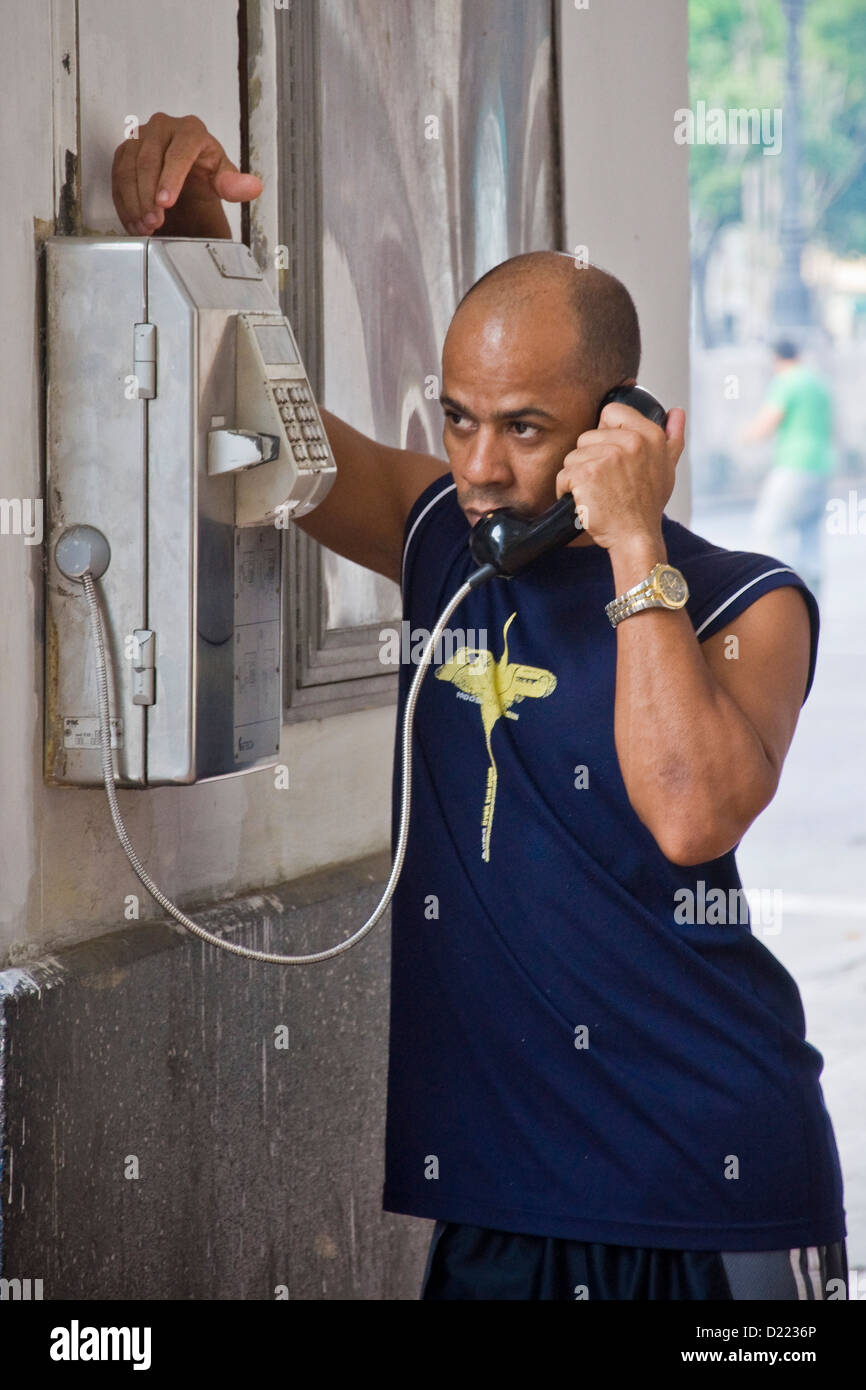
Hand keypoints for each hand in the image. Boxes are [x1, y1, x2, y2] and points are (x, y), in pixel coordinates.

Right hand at [111, 112, 262, 238]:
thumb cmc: (205, 174)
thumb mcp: (223, 179)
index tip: (165, 203)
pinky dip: (124, 202)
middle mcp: (162, 127)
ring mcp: (140, 137)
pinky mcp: (125, 151)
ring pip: (128, 168)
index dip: (171, 178)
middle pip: (149, 161)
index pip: (179, 152)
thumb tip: (252, 187)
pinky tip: (134, 222)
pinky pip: (117, 176)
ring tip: (144, 227)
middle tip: (154, 223)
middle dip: (149, 196)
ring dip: (134, 202)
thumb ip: (234, 184)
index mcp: (191, 130)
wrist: (187, 177)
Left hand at [554, 401, 685, 553]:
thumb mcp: (668, 468)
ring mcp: (608, 456)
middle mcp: (631, 441)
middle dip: (590, 460)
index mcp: (650, 435)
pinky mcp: (587, 473)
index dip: (605, 433)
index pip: (611, 412)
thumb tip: (677, 412)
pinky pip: (564, 475)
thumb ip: (672, 437)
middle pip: (587, 436)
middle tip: (606, 483)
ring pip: (573, 456)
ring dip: (577, 477)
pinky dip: (567, 491)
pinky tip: (583, 502)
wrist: (635, 537)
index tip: (610, 455)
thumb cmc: (647, 506)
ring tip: (596, 493)